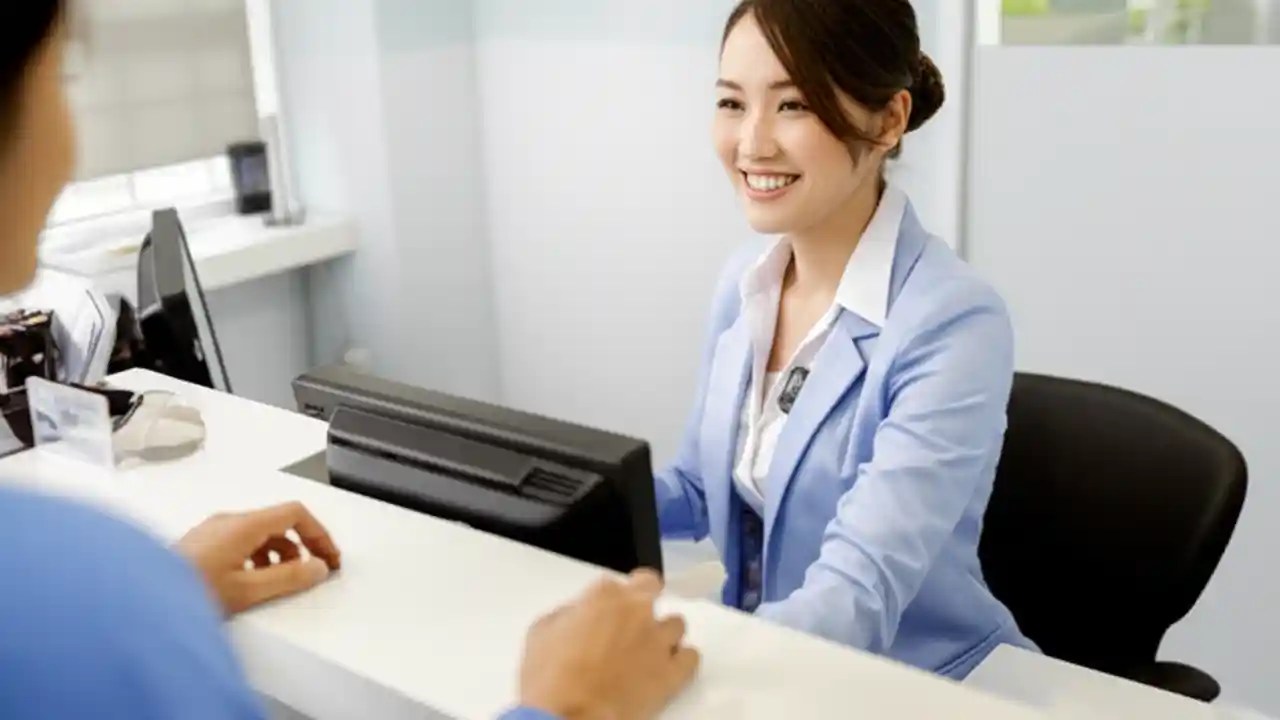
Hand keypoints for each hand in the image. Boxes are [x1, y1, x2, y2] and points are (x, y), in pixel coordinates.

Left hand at [175, 502, 341, 615]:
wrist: (138, 603)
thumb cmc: (187, 592)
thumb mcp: (248, 591)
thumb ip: (289, 579)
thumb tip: (316, 568)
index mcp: (243, 525)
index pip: (295, 513)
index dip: (319, 534)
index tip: (328, 557)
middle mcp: (227, 521)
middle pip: (277, 523)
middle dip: (300, 547)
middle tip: (312, 572)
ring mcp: (211, 532)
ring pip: (259, 534)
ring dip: (278, 555)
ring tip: (281, 583)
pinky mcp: (200, 545)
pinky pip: (240, 542)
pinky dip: (257, 558)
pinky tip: (251, 583)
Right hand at [519, 569, 700, 719]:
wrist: (570, 718)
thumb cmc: (548, 677)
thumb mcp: (541, 633)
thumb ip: (567, 614)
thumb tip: (579, 616)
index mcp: (604, 596)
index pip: (618, 581)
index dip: (613, 596)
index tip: (608, 610)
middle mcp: (638, 610)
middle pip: (652, 589)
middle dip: (643, 602)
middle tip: (630, 625)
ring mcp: (659, 640)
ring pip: (676, 623)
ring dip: (663, 633)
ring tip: (648, 653)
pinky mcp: (674, 672)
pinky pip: (692, 656)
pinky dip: (682, 660)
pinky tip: (668, 669)